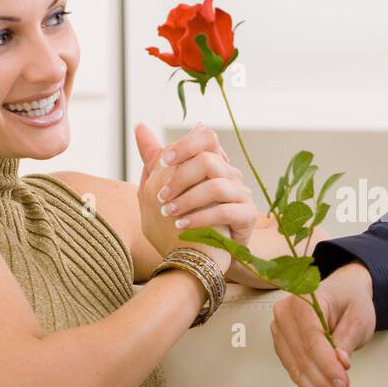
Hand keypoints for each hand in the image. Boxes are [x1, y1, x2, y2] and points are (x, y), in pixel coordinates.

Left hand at [133, 122, 256, 273]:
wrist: (198, 259)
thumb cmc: (180, 223)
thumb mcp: (161, 190)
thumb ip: (154, 160)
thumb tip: (140, 127)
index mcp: (212, 164)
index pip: (207, 138)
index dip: (185, 146)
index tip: (163, 162)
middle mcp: (230, 175)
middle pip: (210, 160)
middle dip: (181, 178)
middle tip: (161, 196)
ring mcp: (242, 195)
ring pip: (218, 186)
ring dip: (188, 199)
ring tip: (169, 213)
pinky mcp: (247, 216)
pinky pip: (226, 211)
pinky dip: (200, 218)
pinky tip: (182, 226)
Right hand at [271, 262, 375, 386]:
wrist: (344, 292)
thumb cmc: (351, 301)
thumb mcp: (358, 318)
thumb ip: (346, 341)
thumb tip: (340, 364)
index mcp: (304, 299)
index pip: (312, 339)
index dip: (327, 365)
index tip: (343, 384)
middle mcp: (285, 314)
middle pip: (302, 358)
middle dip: (324, 385)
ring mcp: (281, 331)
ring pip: (297, 370)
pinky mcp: (284, 346)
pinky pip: (296, 372)